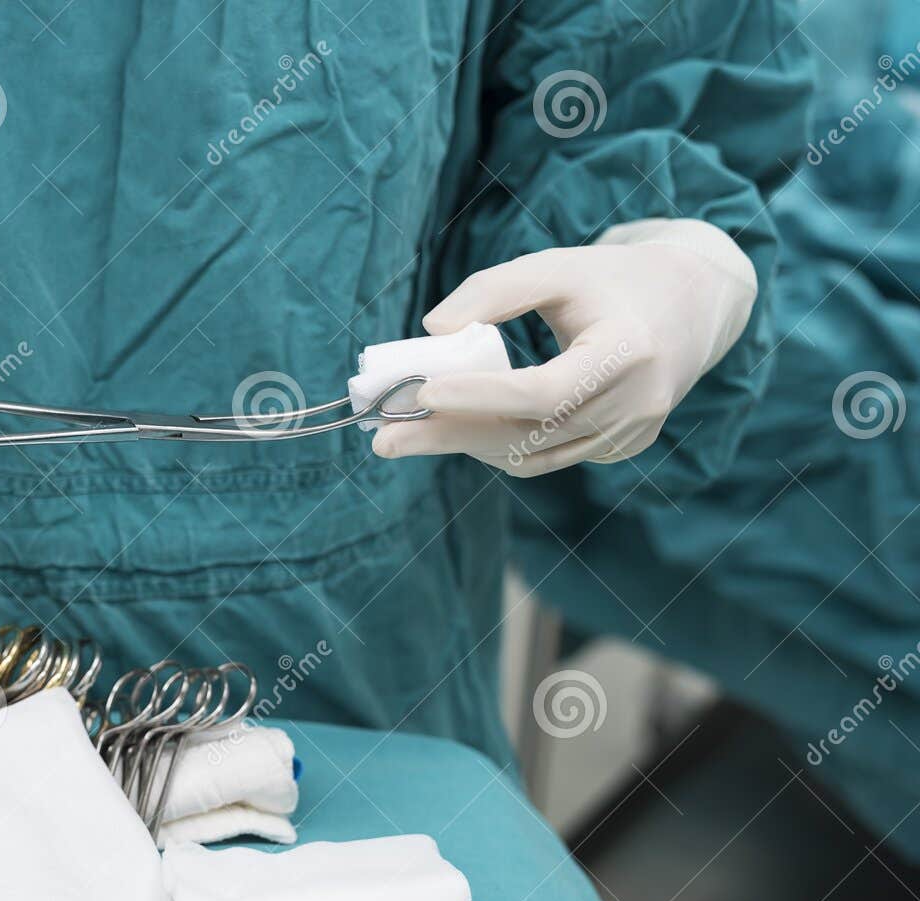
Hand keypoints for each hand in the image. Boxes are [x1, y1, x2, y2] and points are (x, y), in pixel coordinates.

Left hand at [374, 219, 756, 476]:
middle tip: (382, 439)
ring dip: (466, 443)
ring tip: (409, 430)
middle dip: (448, 436)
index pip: (544, 391)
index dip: (481, 397)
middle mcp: (635, 406)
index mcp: (628, 353)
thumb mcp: (556, 266)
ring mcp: (630, 436)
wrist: (695, 304)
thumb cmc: (614, 279)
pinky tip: (461, 427)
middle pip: (525, 434)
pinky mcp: (620, 449)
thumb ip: (494, 290)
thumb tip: (431, 332)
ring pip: (530, 455)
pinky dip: (498, 444)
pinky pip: (545, 458)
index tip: (423, 391)